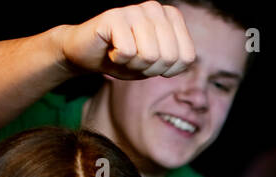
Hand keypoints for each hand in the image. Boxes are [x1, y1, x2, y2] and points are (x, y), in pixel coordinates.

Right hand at [57, 2, 195, 80]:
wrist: (89, 54)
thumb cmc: (126, 59)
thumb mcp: (158, 64)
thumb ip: (177, 59)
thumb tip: (187, 57)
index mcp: (172, 17)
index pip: (186, 57)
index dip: (168, 70)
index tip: (152, 63)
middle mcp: (156, 8)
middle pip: (168, 57)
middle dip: (150, 68)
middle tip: (134, 58)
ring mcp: (135, 9)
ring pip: (149, 55)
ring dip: (133, 64)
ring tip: (123, 54)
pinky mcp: (114, 16)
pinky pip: (127, 52)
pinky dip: (118, 60)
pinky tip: (111, 49)